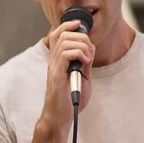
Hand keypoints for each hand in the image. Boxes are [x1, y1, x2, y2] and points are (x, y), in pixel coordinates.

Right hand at [40, 19, 94, 133]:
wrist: (60, 117)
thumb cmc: (69, 100)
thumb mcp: (82, 77)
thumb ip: (85, 63)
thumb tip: (90, 49)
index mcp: (58, 60)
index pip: (57, 33)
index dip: (68, 25)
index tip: (80, 25)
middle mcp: (53, 61)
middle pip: (63, 33)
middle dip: (82, 37)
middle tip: (89, 52)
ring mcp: (54, 67)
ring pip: (67, 41)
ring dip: (83, 46)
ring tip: (87, 60)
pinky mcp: (57, 74)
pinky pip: (68, 53)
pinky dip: (80, 54)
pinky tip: (85, 64)